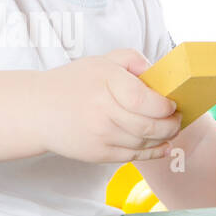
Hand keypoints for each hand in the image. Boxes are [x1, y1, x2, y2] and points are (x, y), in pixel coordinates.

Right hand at [36, 48, 181, 163]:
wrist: (37, 111)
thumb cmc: (72, 83)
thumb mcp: (101, 61)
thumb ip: (132, 59)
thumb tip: (159, 73)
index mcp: (107, 83)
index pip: (147, 101)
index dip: (166, 106)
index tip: (173, 103)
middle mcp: (104, 111)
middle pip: (150, 125)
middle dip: (172, 124)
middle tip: (178, 119)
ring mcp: (101, 135)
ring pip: (144, 142)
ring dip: (165, 138)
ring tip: (171, 130)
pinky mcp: (98, 154)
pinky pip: (133, 156)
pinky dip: (153, 153)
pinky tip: (163, 146)